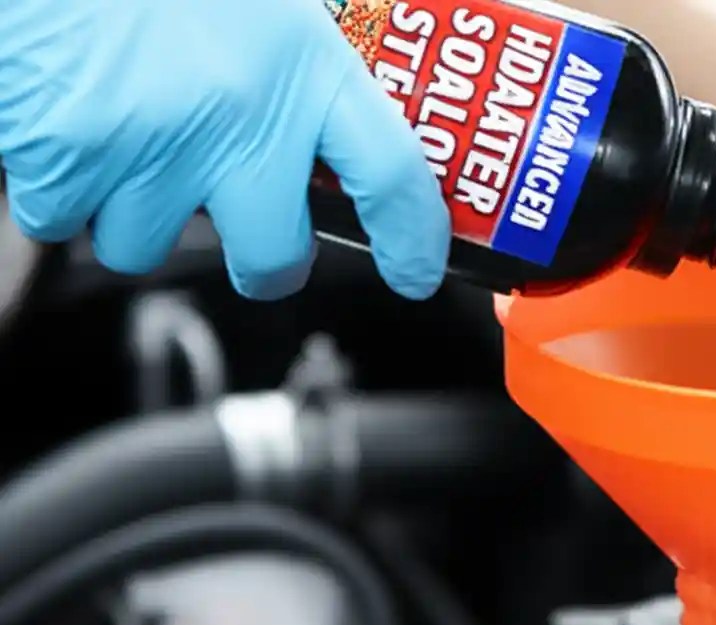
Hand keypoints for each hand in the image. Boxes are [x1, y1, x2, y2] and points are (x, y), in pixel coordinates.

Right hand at [0, 0, 447, 300]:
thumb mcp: (273, 4)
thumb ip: (307, 72)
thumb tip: (340, 141)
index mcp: (304, 63)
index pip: (391, 174)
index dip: (412, 239)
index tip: (416, 272)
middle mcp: (239, 115)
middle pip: (273, 259)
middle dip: (265, 262)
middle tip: (250, 227)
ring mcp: (151, 144)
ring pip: (148, 246)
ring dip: (139, 211)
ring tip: (133, 133)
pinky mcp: (66, 158)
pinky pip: (65, 219)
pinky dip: (65, 190)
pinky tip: (76, 124)